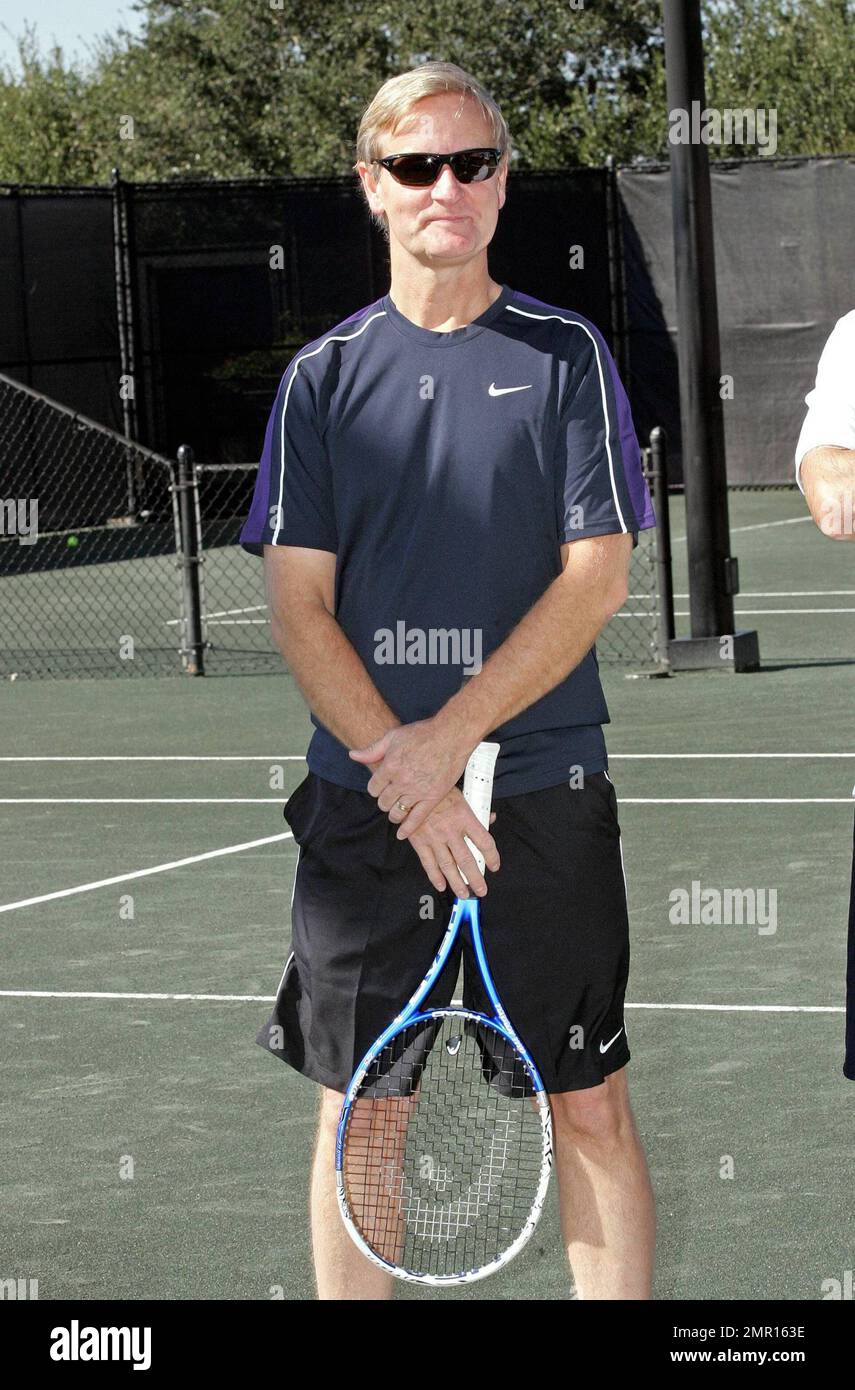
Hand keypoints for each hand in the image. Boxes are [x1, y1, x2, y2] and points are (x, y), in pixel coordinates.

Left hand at [349, 717, 472, 835]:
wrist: (451, 736)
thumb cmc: (424, 733)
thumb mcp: (393, 737)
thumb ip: (372, 750)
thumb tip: (353, 755)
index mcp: (390, 766)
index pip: (373, 788)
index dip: (375, 788)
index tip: (380, 788)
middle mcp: (402, 781)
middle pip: (383, 802)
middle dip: (384, 801)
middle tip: (389, 798)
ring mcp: (417, 791)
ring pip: (397, 812)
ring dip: (394, 813)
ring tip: (396, 811)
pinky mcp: (432, 797)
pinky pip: (417, 818)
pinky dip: (408, 828)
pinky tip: (402, 834)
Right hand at [406, 788, 499, 896]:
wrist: (412, 788)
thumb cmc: (438, 790)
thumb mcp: (462, 796)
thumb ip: (477, 810)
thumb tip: (491, 818)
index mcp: (465, 817)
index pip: (484, 841)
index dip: (492, 856)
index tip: (494, 866)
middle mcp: (451, 830)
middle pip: (467, 859)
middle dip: (475, 878)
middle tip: (481, 890)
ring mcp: (434, 838)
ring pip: (448, 866)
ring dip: (457, 882)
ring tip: (464, 893)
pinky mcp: (419, 842)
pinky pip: (428, 863)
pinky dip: (435, 876)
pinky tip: (441, 885)